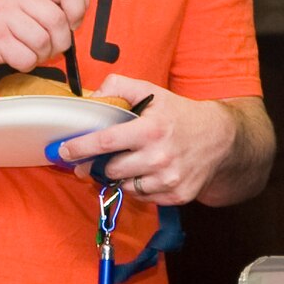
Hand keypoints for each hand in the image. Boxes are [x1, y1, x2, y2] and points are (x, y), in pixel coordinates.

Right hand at [0, 0, 86, 75]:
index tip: (71, 24)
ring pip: (43, 41)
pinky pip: (26, 57)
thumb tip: (82, 7)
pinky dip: (26, 64)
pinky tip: (15, 58)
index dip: (77, 8)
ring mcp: (3, 16)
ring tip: (29, 52)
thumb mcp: (26, 9)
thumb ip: (54, 5)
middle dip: (60, 42)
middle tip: (49, 48)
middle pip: (57, 20)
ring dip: (41, 55)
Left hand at [52, 75, 238, 204]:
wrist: (221, 138)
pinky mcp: (177, 196)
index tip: (63, 150)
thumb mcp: (153, 92)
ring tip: (127, 163)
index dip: (80, 147)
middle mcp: (160, 157)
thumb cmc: (180, 114)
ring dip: (120, 178)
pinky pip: (144, 197)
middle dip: (98, 166)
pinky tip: (146, 173)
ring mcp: (169, 180)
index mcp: (151, 129)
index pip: (105, 141)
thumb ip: (120, 86)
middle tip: (93, 160)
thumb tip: (93, 97)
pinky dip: (139, 187)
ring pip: (125, 187)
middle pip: (111, 170)